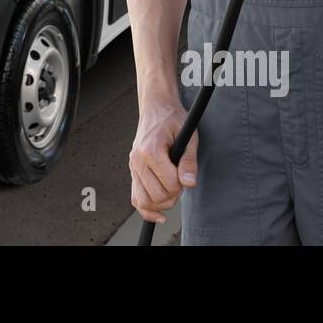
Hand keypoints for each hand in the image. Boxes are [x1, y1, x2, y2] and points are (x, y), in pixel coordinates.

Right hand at [130, 98, 197, 224]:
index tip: (186, 174)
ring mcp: (132, 166)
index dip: (182, 184)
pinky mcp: (132, 171)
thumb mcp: (189, 136)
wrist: (155, 108)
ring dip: (162, 203)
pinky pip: (135, 198)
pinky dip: (146, 210)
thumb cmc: (172, 119)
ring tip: (172, 191)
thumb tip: (189, 183)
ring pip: (145, 201)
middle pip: (157, 196)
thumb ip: (189, 161)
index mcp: (150, 150)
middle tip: (181, 181)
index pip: (169, 184)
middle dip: (174, 195)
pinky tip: (159, 214)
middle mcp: (137, 160)